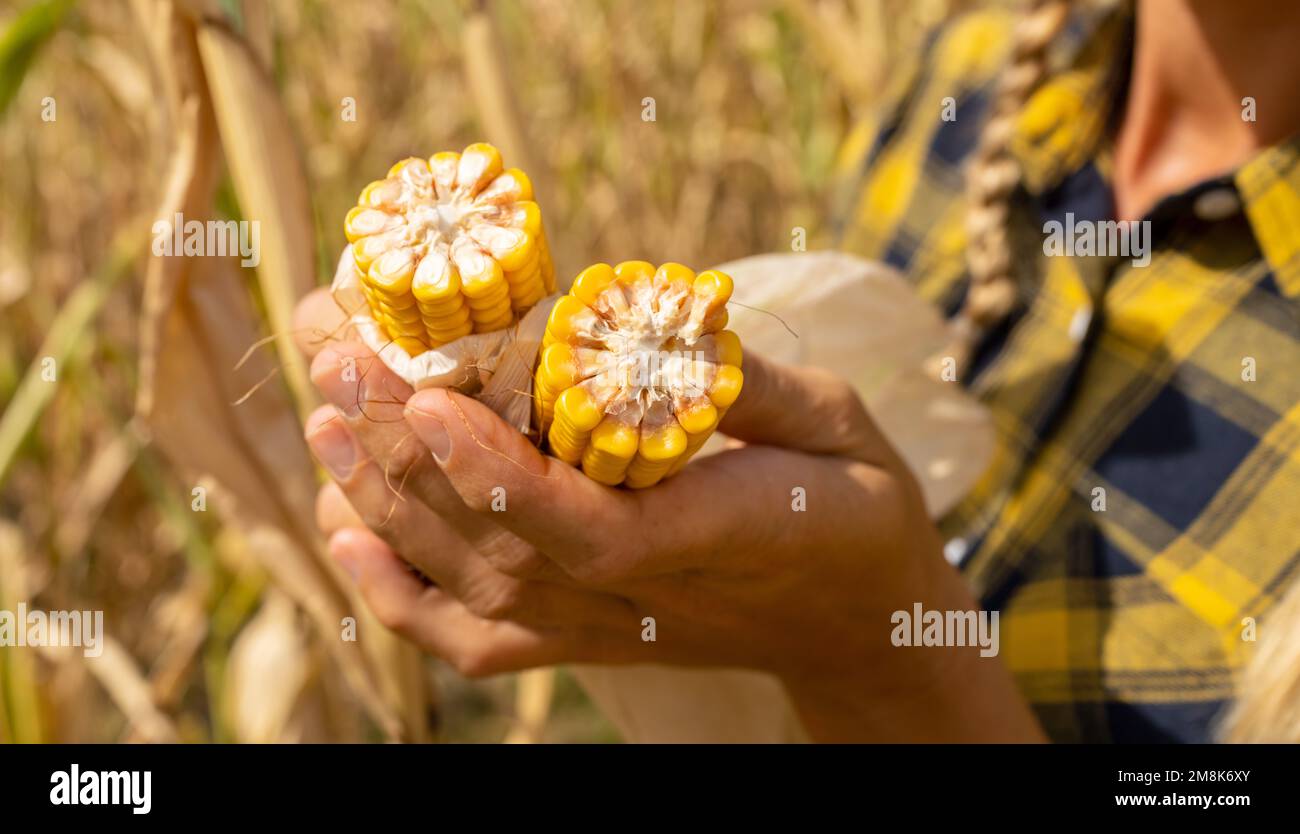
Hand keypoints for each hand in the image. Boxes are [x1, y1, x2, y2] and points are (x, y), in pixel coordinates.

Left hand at [295, 288, 1042, 740]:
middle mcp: (642, 596)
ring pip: (473, 586)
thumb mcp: (841, 427)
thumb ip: (756, 384)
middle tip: (339, 359)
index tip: (429, 397)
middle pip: (500, 545)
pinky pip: (477, 642)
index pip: (585, 526)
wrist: (859, 622)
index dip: (498, 472)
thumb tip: (666, 316)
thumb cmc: (857, 508)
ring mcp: (607, 627)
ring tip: (325, 419)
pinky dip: (400, 599)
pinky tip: (346, 537)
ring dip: (386, 505)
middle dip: (406, 453)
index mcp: (713, 537)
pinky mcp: (587, 640)